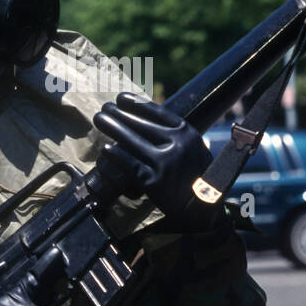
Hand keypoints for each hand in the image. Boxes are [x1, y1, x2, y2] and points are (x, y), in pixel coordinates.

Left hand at [93, 92, 213, 224]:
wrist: (205, 207)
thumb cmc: (198, 175)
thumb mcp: (195, 148)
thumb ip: (176, 135)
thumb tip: (147, 119)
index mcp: (186, 133)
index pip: (156, 112)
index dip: (136, 104)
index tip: (121, 98)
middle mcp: (176, 144)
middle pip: (140, 124)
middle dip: (119, 113)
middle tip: (104, 108)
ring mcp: (164, 163)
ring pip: (131, 141)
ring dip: (112, 127)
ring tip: (99, 119)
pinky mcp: (154, 182)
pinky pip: (129, 164)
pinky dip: (115, 155)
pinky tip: (106, 149)